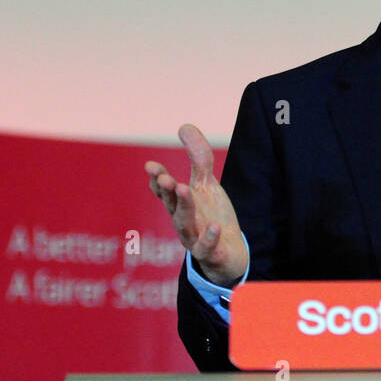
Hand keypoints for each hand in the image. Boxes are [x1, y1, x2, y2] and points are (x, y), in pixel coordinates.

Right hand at [145, 123, 248, 286]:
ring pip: (185, 224)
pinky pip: (207, 247)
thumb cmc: (211, 216)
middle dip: (167, 190)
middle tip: (164, 177)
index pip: (164, 191)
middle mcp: (183, 221)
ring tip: (185, 189)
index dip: (157, 179)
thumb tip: (184, 126)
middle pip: (171, 205)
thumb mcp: (206, 185)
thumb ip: (198, 158)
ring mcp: (194, 238)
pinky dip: (209, 238)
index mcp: (179, 204)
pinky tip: (214, 227)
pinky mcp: (211, 253)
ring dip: (184, 207)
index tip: (151, 165)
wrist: (229, 254)